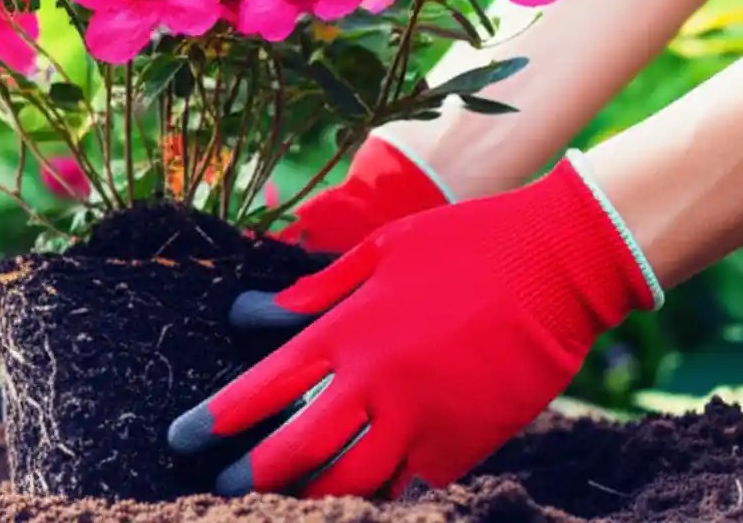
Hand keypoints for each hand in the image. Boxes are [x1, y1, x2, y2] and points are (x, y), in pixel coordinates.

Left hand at [170, 154, 661, 497]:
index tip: (183, 438)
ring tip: (284, 498)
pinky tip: (358, 497)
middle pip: (296, 449)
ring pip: (349, 481)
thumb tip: (261, 313)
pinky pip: (408, 485)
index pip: (264, 387)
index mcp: (350, 330)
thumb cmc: (466, 244)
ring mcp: (422, 419)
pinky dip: (378, 493)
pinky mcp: (464, 444)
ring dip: (309, 494)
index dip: (218, 418)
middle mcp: (376, 382)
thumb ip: (320, 290)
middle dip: (251, 473)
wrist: (559, 265)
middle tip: (224, 485)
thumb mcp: (383, 249)